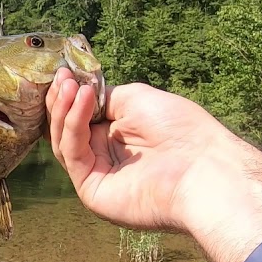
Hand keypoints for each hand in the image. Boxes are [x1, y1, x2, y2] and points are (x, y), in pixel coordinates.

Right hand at [45, 70, 240, 233]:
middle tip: (61, 78)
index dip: (69, 95)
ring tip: (69, 85)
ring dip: (63, 110)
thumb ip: (103, 98)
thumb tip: (79, 92)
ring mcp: (97, 173)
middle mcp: (104, 155)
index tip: (63, 72)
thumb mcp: (136, 99)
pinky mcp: (91, 189)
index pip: (81, 116)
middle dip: (61, 101)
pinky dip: (73, 125)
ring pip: (64, 141)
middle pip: (67, 129)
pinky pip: (73, 154)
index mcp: (117, 136)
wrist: (201, 168)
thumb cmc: (180, 130)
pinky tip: (82, 101)